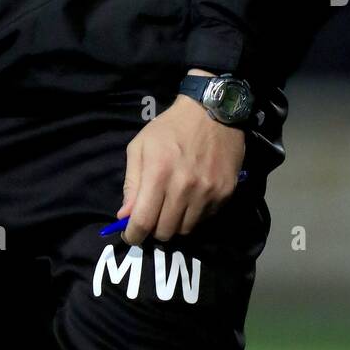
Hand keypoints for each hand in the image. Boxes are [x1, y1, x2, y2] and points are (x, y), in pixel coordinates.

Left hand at [117, 80, 244, 244]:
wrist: (211, 113)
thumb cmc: (169, 128)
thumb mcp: (140, 146)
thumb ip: (132, 183)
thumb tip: (125, 215)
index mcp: (158, 173)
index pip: (143, 221)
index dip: (133, 235)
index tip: (130, 236)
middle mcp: (184, 187)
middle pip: (165, 231)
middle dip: (153, 230)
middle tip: (152, 218)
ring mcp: (207, 193)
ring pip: (185, 230)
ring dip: (174, 224)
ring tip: (172, 207)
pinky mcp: (225, 194)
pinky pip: (204, 219)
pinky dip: (194, 216)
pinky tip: (191, 199)